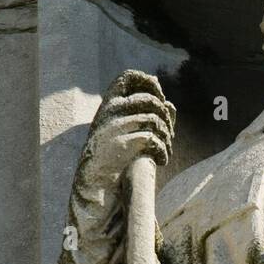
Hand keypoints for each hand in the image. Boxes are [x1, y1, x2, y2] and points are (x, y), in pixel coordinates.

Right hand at [72, 70, 175, 226]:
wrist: (94, 186)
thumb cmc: (112, 158)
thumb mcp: (123, 132)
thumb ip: (145, 116)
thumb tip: (169, 102)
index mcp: (108, 106)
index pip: (127, 77)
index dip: (148, 82)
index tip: (161, 96)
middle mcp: (110, 112)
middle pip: (150, 100)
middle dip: (166, 116)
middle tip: (169, 133)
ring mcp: (116, 127)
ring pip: (155, 120)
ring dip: (168, 137)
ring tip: (166, 149)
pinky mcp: (124, 144)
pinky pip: (154, 139)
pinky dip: (163, 150)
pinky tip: (162, 159)